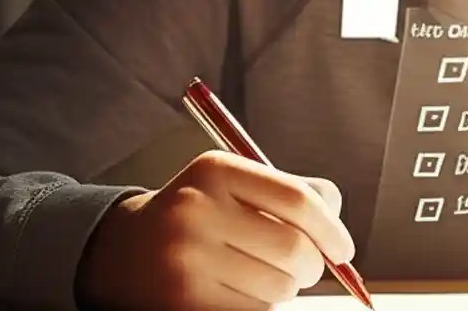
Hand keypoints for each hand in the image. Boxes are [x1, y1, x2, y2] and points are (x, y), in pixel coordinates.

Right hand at [76, 150, 354, 308]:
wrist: (123, 250)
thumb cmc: (201, 216)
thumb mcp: (235, 186)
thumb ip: (291, 193)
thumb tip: (337, 223)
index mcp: (217, 170)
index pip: (298, 200)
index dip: (332, 229)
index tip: (344, 250)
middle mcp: (196, 210)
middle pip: (293, 249)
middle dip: (311, 266)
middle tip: (305, 270)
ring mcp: (185, 259)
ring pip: (276, 289)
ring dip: (282, 291)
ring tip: (259, 278)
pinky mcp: (181, 303)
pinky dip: (260, 308)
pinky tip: (241, 295)